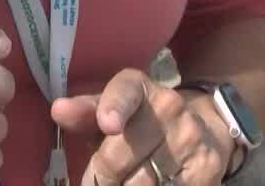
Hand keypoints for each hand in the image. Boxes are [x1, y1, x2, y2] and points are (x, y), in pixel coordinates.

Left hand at [52, 70, 232, 185]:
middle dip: (99, 179)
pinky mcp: (206, 170)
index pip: (125, 93)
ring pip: (140, 184)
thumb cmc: (141, 122)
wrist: (205, 127)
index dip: (114, 109)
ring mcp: (190, 138)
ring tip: (122, 184)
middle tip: (97, 183)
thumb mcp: (112, 112)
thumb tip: (59, 110)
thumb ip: (85, 113)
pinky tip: (149, 185)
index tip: (109, 124)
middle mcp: (168, 106)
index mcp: (138, 88)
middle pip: (117, 157)